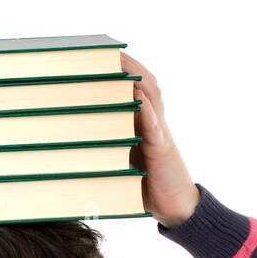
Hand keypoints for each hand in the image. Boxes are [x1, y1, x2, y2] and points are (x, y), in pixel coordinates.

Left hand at [120, 52, 200, 227]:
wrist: (177, 207)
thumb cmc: (148, 185)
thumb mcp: (126, 160)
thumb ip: (112, 145)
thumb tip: (79, 140)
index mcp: (146, 124)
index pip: (138, 89)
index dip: (126, 70)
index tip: (106, 55)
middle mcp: (155, 124)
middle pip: (147, 86)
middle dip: (131, 66)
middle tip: (111, 51)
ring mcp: (160, 136)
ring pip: (152, 99)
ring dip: (139, 79)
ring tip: (123, 64)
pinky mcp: (162, 152)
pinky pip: (156, 128)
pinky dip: (147, 111)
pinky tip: (138, 98)